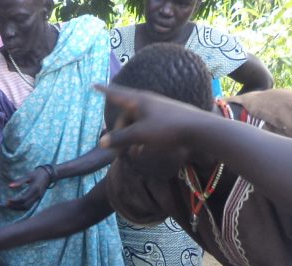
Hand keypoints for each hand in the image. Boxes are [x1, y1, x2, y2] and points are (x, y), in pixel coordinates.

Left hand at [7, 166, 50, 210]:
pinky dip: (22, 207)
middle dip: (15, 206)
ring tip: (10, 206)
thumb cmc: (37, 173)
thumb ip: (19, 181)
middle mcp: (37, 196)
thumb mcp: (28, 175)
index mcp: (34, 189)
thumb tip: (9, 186)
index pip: (23, 199)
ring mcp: (38, 198)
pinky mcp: (37, 199)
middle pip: (25, 205)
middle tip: (6, 204)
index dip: (14, 201)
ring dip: (18, 208)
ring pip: (27, 207)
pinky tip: (16, 206)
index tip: (7, 200)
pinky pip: (29, 206)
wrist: (48, 175)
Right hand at [97, 84, 211, 154]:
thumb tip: (102, 143)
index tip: (94, 85)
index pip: (116, 94)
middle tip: (118, 151)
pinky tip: (143, 150)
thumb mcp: (140, 135)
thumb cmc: (167, 128)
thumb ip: (120, 138)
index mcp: (138, 101)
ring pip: (136, 121)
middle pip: (126, 114)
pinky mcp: (166, 116)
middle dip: (120, 132)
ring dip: (131, 137)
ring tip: (132, 153)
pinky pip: (146, 125)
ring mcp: (157, 108)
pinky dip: (141, 137)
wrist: (197, 128)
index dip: (104, 91)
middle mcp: (147, 101)